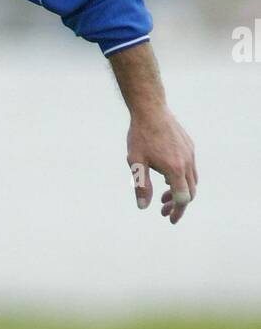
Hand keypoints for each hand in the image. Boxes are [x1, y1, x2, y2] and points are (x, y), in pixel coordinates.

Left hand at [127, 108, 197, 224]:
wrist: (151, 109)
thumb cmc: (140, 136)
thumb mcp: (136, 163)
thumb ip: (141, 186)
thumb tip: (143, 206)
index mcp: (175, 169)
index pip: (182, 198)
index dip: (177, 211)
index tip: (169, 219)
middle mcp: (187, 162)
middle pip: (190, 192)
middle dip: (178, 205)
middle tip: (163, 212)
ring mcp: (190, 153)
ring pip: (192, 180)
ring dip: (180, 192)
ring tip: (162, 197)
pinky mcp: (189, 146)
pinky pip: (190, 168)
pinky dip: (182, 179)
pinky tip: (167, 178)